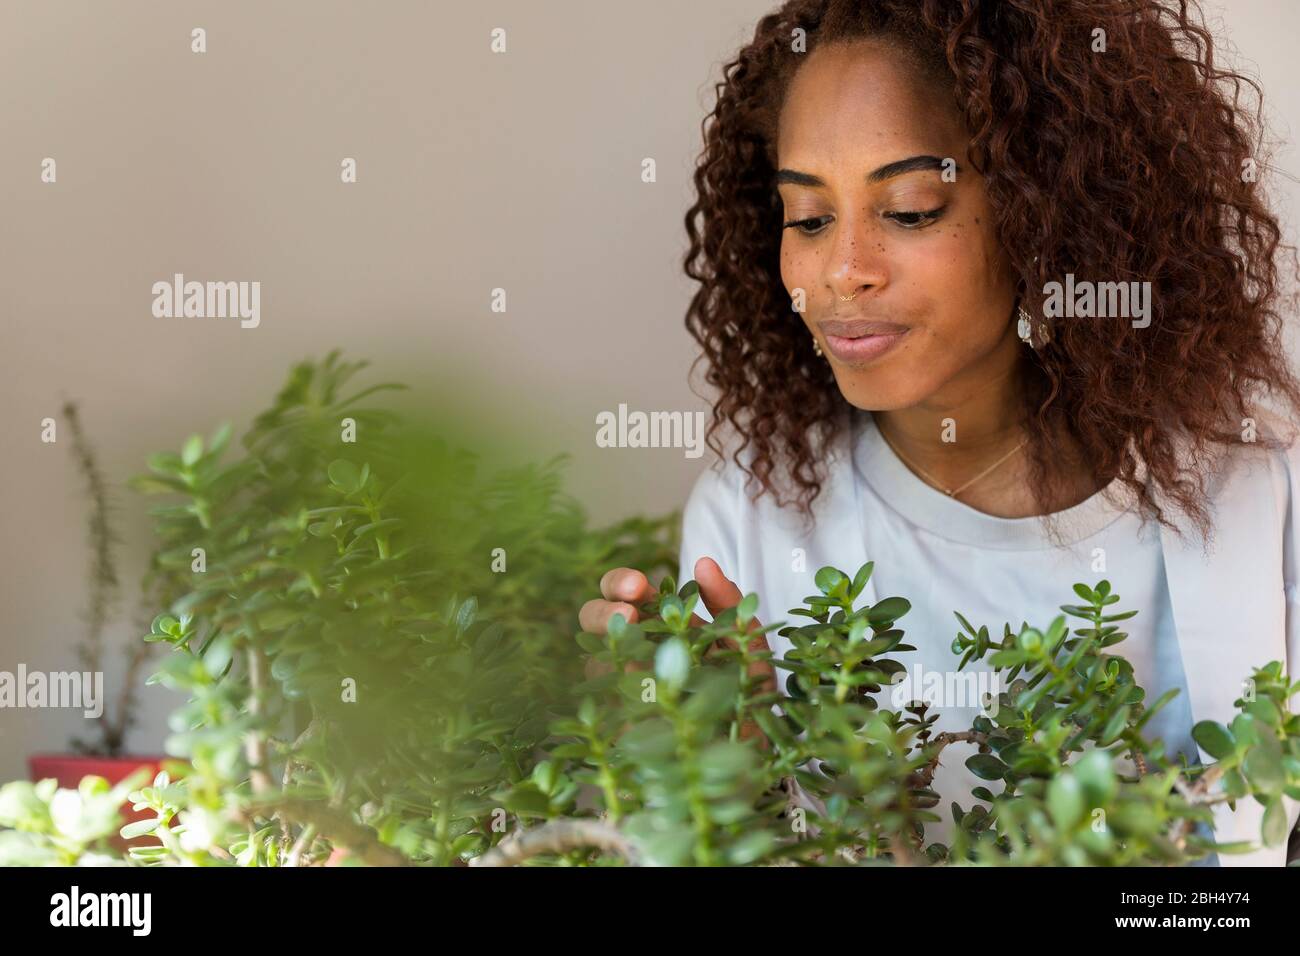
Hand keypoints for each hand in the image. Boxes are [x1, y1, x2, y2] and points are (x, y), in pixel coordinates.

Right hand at [578, 557, 775, 742]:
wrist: (751, 761)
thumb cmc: (748, 698)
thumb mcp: (748, 647)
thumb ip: (729, 604)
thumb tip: (703, 562)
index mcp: (661, 626)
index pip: (625, 594)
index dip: (621, 583)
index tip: (637, 585)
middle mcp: (635, 652)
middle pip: (593, 619)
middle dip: (602, 610)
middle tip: (627, 615)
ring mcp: (624, 688)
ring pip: (593, 658)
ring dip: (608, 654)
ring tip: (636, 655)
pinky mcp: (621, 724)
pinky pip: (607, 703)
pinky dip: (620, 692)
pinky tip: (640, 691)